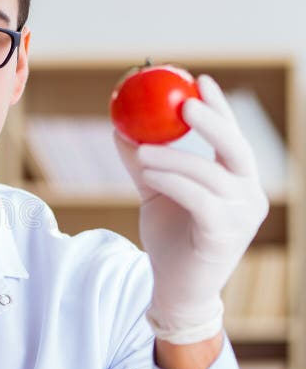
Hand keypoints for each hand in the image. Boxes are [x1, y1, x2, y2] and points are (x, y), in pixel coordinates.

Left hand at [114, 75, 268, 344]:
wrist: (175, 287)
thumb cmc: (171, 238)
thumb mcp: (155, 192)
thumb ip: (143, 162)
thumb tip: (120, 127)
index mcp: (238, 181)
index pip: (233, 137)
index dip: (220, 107)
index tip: (199, 81)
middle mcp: (248, 195)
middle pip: (236, 148)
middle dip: (213, 121)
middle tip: (184, 104)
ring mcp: (241, 216)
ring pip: (209, 174)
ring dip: (174, 157)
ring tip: (142, 151)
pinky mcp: (225, 234)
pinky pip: (198, 198)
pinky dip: (172, 181)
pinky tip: (149, 174)